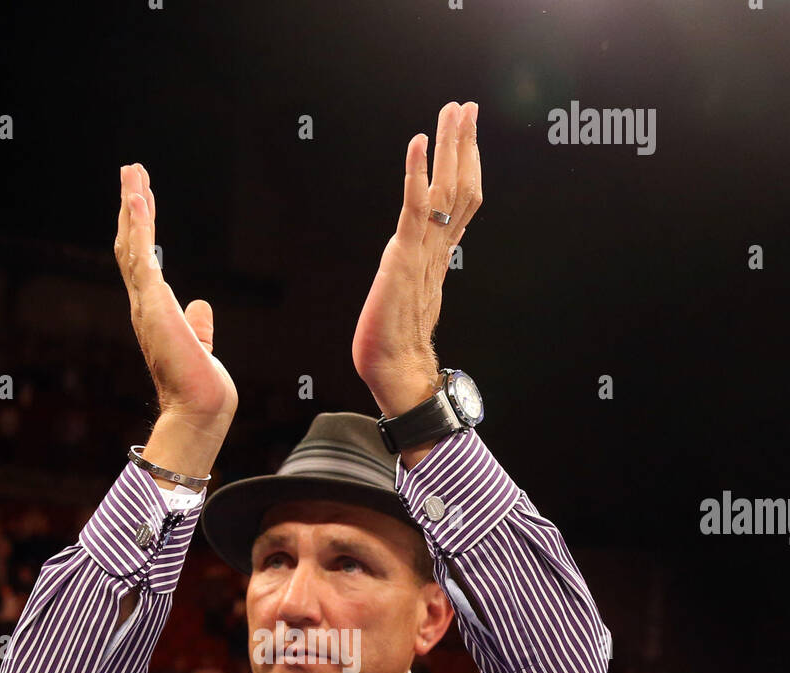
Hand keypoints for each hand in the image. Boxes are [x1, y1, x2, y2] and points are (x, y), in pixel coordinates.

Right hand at [115, 164, 237, 432]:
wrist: (199, 411)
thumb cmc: (200, 388)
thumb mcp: (200, 346)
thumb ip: (198, 326)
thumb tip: (200, 305)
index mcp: (154, 314)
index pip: (142, 264)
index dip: (139, 231)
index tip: (140, 201)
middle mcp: (144, 306)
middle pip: (131, 247)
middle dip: (131, 208)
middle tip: (131, 172)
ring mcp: (145, 304)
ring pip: (132, 244)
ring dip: (132, 205)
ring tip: (132, 172)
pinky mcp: (153, 303)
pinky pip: (140, 255)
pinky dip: (137, 224)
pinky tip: (135, 197)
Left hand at [352, 101, 482, 417]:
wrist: (394, 374)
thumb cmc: (393, 348)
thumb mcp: (405, 302)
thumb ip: (413, 282)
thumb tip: (414, 277)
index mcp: (436, 259)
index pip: (459, 205)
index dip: (466, 168)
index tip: (469, 136)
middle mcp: (435, 251)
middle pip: (460, 189)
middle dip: (464, 146)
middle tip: (468, 108)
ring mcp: (422, 253)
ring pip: (445, 191)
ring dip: (450, 147)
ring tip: (454, 111)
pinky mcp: (404, 258)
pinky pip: (416, 208)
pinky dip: (417, 173)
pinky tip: (419, 142)